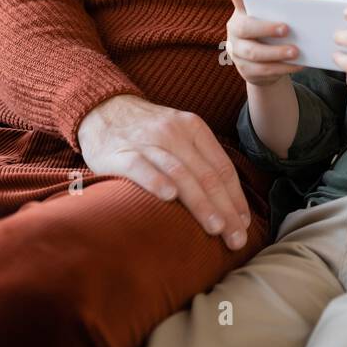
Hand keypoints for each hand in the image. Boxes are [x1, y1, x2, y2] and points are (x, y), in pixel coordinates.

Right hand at [76, 94, 251, 250]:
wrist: (102, 107)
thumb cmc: (147, 130)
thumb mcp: (179, 133)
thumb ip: (200, 159)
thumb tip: (228, 201)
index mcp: (194, 128)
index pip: (222, 168)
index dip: (236, 198)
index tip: (245, 223)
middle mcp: (175, 134)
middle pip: (206, 176)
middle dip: (225, 209)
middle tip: (237, 239)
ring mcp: (148, 142)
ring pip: (180, 174)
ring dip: (200, 203)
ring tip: (216, 228)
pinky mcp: (121, 153)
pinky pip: (141, 167)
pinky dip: (156, 181)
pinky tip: (169, 198)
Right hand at [226, 0, 304, 86]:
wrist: (262, 65)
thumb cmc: (272, 35)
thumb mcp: (274, 21)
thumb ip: (282, 15)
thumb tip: (308, 17)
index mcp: (242, 10)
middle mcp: (235, 29)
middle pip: (244, 27)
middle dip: (266, 28)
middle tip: (286, 29)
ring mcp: (236, 50)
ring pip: (253, 52)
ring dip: (276, 52)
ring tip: (295, 52)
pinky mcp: (244, 69)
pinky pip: (262, 70)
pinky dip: (281, 68)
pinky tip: (296, 65)